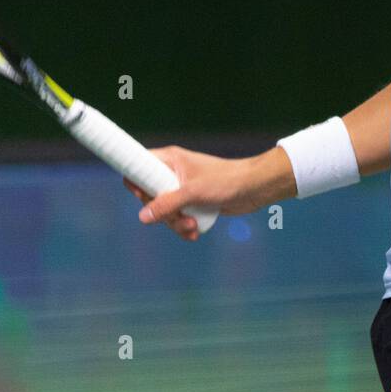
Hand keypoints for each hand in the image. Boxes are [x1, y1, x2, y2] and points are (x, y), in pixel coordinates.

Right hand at [123, 145, 292, 241]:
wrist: (254, 188)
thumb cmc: (226, 180)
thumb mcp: (193, 192)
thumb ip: (167, 204)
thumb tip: (143, 217)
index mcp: (170, 160)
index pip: (139, 166)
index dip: (136, 183)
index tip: (144, 197)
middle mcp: (173, 173)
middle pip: (149, 196)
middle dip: (163, 213)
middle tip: (177, 217)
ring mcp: (182, 189)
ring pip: (164, 211)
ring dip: (175, 223)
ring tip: (192, 227)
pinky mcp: (192, 203)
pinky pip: (178, 218)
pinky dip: (184, 227)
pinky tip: (195, 232)